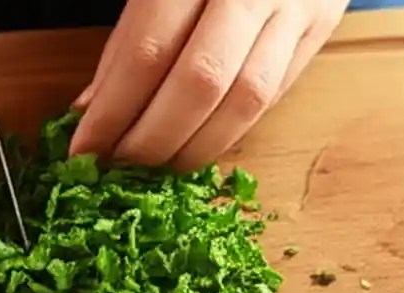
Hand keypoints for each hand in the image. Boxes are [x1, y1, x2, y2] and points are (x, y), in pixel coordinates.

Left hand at [69, 0, 348, 170]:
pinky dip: (230, 128)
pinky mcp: (318, 27)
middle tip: (122, 165)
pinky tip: (198, 142)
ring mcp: (291, 4)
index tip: (85, 151)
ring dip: (197, 146)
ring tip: (160, 165)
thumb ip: (128, 39)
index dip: (114, 111)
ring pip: (247, 98)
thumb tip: (91, 110)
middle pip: (200, 80)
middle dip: (154, 137)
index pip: (147, 50)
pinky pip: (273, 95)